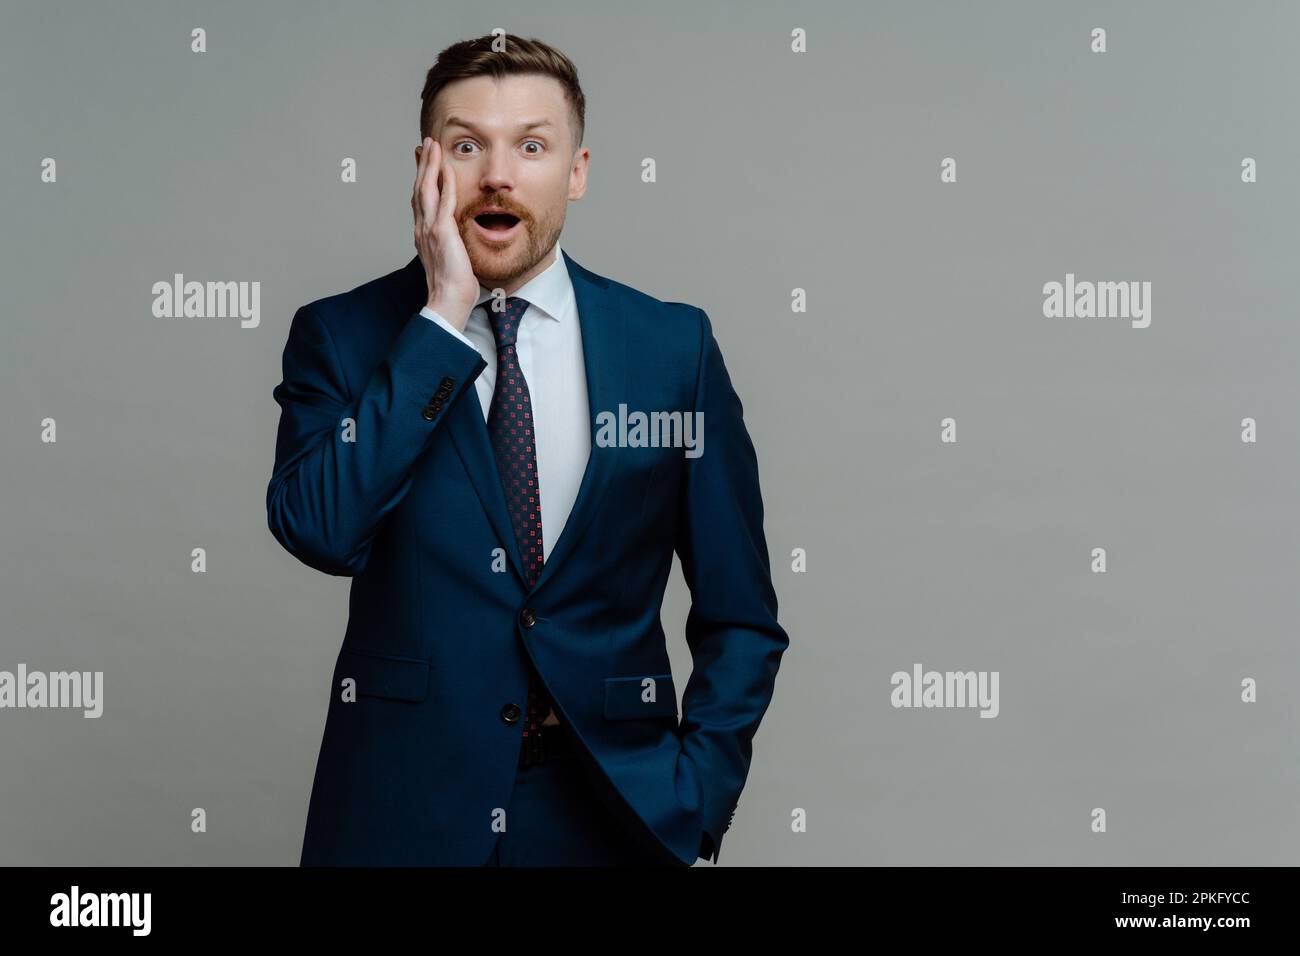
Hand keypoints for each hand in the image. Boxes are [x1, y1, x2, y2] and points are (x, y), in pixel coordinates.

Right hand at [411, 138, 476, 329]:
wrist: (448, 300)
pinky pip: (444, 201)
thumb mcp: (449, 259)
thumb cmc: (452, 286)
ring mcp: (430, 229)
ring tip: (433, 146)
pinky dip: (444, 182)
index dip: (421, 178)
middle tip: (425, 144)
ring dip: (430, 165)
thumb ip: (450, 245)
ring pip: (427, 189)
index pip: (421, 200)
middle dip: (423, 164)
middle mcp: (422, 228)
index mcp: (423, 234)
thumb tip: (456, 242)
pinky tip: (447, 167)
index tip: (423, 161)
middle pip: (419, 188)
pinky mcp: (442, 232)